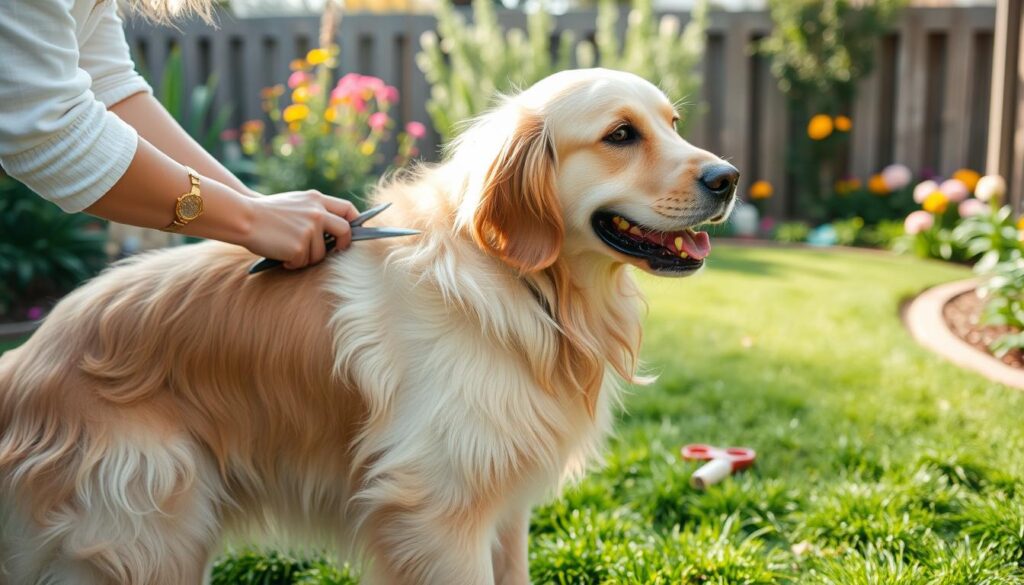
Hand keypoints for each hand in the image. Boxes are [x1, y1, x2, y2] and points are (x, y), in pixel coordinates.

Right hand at [243, 190, 358, 268]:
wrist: (242, 217)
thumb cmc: (265, 213)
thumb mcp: (295, 203)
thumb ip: (315, 211)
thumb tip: (336, 230)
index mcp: (316, 199)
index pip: (347, 209)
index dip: (355, 222)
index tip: (353, 233)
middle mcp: (317, 212)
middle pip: (345, 231)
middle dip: (343, 245)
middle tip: (335, 251)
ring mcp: (309, 229)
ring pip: (320, 254)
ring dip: (306, 257)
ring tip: (287, 249)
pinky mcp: (299, 246)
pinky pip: (302, 262)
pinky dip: (292, 263)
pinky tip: (280, 254)